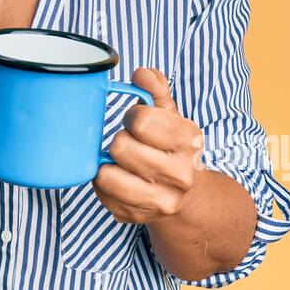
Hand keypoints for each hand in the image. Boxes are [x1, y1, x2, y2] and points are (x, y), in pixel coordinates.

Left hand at [92, 67, 205, 222]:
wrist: (188, 196)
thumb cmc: (172, 148)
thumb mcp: (171, 116)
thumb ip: (156, 89)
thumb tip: (141, 72)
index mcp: (188, 142)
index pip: (141, 121)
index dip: (133, 116)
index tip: (138, 122)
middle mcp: (179, 175)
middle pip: (120, 147)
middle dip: (120, 139)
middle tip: (130, 142)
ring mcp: (159, 201)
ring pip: (106, 174)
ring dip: (108, 163)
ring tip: (121, 160)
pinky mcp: (136, 217)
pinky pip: (100, 192)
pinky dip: (103, 181)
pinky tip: (118, 176)